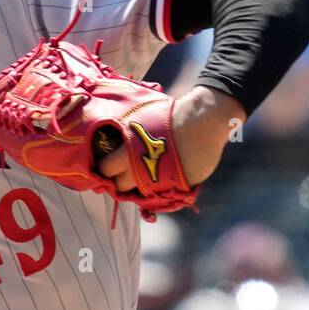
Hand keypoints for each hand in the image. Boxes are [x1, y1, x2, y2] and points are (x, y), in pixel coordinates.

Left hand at [97, 86, 244, 189]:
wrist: (203, 120)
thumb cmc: (169, 114)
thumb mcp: (139, 118)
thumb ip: (123, 134)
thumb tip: (110, 140)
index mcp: (128, 152)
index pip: (105, 170)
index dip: (105, 169)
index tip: (108, 167)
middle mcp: (141, 170)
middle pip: (120, 187)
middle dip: (120, 182)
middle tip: (126, 172)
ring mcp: (159, 182)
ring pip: (141, 194)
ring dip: (140, 186)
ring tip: (146, 172)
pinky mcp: (177, 189)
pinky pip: (162, 195)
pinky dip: (160, 187)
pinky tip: (163, 174)